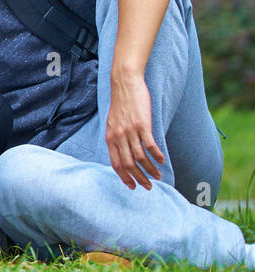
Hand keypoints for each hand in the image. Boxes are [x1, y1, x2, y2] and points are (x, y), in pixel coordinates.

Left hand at [105, 70, 164, 189]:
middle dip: (139, 178)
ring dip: (150, 170)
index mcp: (110, 137)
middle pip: (128, 164)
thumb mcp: (113, 123)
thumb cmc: (121, 103)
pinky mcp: (142, 125)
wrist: (124, 84)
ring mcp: (130, 131)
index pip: (115, 163)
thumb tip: (122, 151)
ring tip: (158, 176)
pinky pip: (150, 145)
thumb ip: (116, 137)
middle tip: (148, 187)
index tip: (132, 186)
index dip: (124, 177)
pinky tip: (162, 161)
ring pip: (140, 158)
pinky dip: (156, 156)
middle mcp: (118, 136)